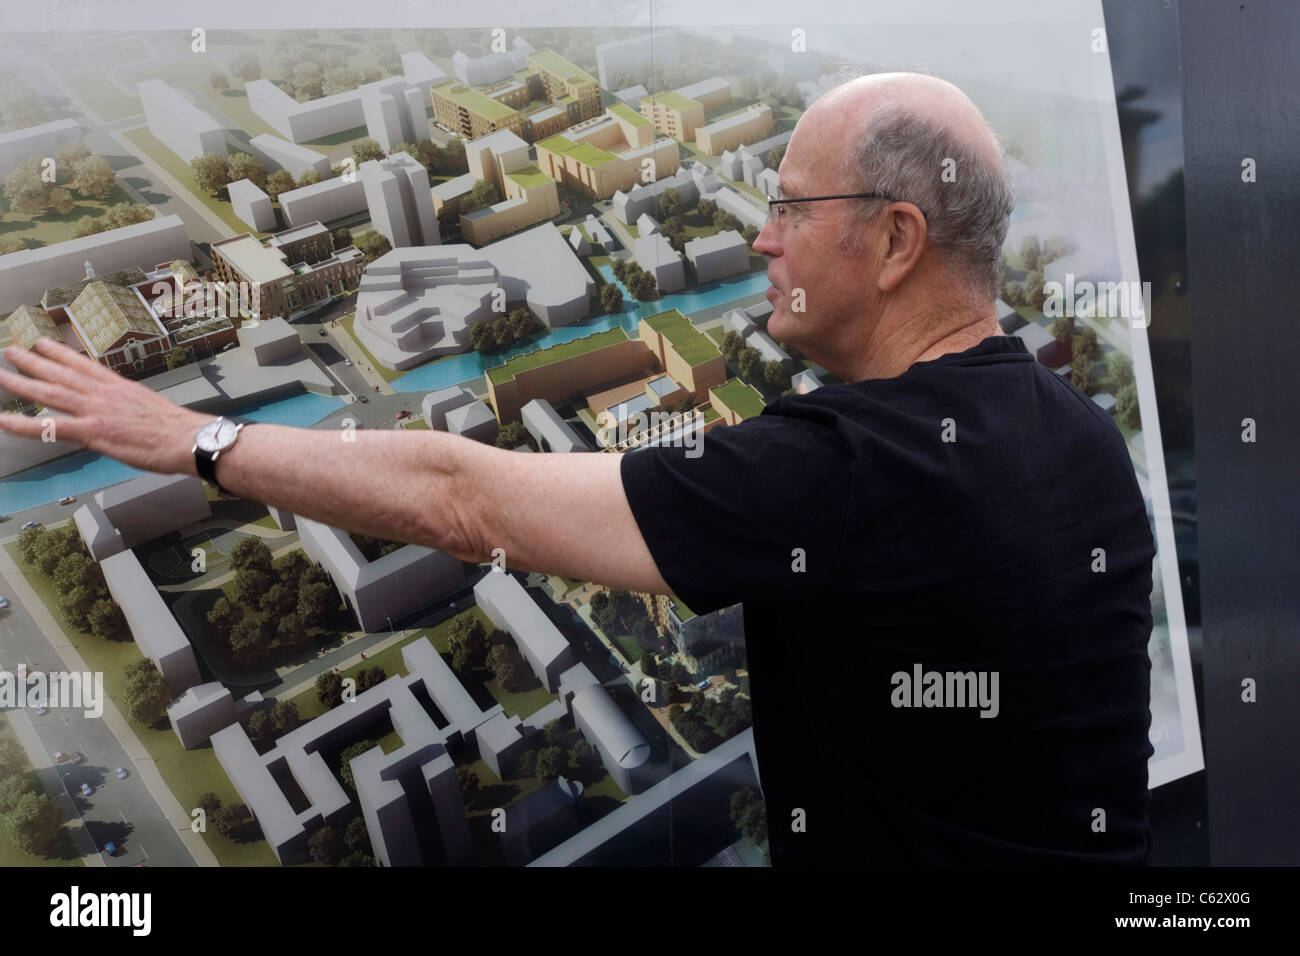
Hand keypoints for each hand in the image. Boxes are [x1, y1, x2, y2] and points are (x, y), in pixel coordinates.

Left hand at [0, 336, 211, 475]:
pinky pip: (51, 428)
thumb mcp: (150, 408)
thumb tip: (122, 412)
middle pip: (61, 373)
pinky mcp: (94, 431)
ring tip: (1, 373)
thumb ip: (128, 406)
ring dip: (22, 381)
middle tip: (12, 349)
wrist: (189, 438)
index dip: (60, 352)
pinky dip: (24, 425)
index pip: (83, 364)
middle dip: (34, 360)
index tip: (43, 342)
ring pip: (51, 392)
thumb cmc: (176, 429)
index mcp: (119, 386)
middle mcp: (104, 393)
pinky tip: (4, 420)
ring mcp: (97, 410)